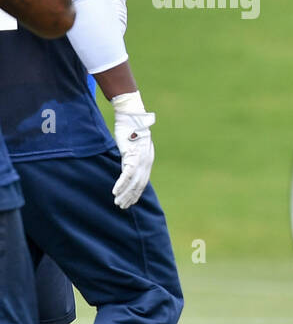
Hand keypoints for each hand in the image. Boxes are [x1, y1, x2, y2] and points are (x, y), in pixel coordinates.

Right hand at [110, 90, 154, 208]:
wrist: (132, 117)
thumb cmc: (131, 130)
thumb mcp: (133, 146)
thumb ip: (131, 156)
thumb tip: (126, 162)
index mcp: (147, 160)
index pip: (143, 181)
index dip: (137, 193)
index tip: (131, 202)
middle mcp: (146, 162)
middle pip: (139, 185)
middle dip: (131, 197)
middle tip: (122, 207)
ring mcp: (140, 159)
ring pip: (133, 182)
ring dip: (125, 194)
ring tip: (118, 203)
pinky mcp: (132, 156)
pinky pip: (126, 174)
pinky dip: (121, 184)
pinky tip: (115, 191)